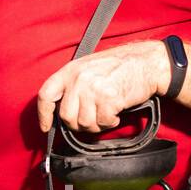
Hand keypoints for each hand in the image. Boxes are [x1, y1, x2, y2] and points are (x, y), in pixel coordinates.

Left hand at [37, 41, 170, 132]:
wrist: (146, 62)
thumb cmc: (119, 66)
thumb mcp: (88, 68)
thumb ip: (73, 85)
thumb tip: (63, 112)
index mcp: (70, 70)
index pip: (46, 94)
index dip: (43, 114)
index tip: (46, 127)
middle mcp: (78, 79)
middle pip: (66, 117)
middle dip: (79, 124)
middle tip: (92, 119)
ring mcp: (92, 88)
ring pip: (84, 123)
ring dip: (96, 124)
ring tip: (106, 113)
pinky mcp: (108, 98)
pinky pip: (102, 122)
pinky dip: (110, 122)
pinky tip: (116, 112)